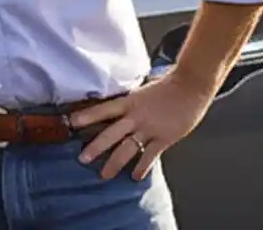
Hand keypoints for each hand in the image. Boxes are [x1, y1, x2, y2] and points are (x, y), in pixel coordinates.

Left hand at [68, 72, 214, 180]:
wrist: (191, 86)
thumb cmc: (167, 86)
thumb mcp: (142, 91)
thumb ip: (130, 102)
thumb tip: (116, 110)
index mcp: (130, 101)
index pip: (103, 109)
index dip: (87, 116)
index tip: (71, 122)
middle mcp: (136, 116)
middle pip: (111, 133)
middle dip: (95, 147)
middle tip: (82, 158)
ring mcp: (149, 128)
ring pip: (127, 149)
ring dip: (114, 163)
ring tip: (104, 175)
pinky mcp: (164, 138)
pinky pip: (150, 156)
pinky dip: (142, 167)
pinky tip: (135, 177)